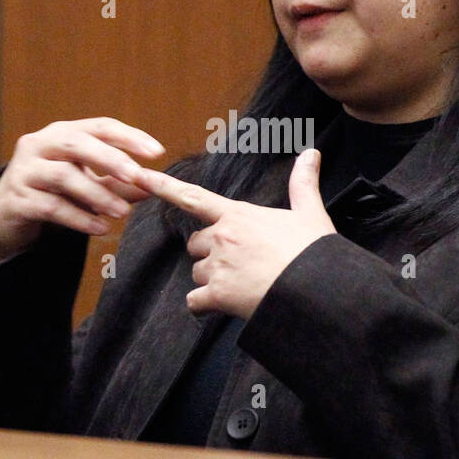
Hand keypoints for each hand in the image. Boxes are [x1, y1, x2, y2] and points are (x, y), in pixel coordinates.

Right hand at [0, 117, 164, 265]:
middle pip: (77, 143)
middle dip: (111, 159)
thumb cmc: (52, 192)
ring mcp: (24, 171)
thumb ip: (118, 183)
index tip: (157, 152)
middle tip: (137, 176)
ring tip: (122, 211)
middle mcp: (39, 145)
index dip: (129, 137)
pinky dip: (79, 218)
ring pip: (64, 176)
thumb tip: (153, 185)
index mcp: (62, 133)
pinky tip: (100, 227)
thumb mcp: (88, 185)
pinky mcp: (16, 199)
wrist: (6, 216)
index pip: (100, 126)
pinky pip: (51, 206)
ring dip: (97, 194)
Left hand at [135, 147, 336, 320]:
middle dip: (210, 254)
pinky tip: (226, 306)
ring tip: (243, 285)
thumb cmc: (313, 252)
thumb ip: (304, 183)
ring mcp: (218, 266)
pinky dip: (205, 306)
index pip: (193, 196)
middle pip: (196, 244)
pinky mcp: (218, 295)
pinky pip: (194, 301)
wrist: (318, 290)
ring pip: (197, 273)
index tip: (140, 176)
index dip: (163, 186)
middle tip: (240, 264)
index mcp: (238, 215)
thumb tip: (313, 152)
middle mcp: (222, 237)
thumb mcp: (310, 213)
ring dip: (211, 281)